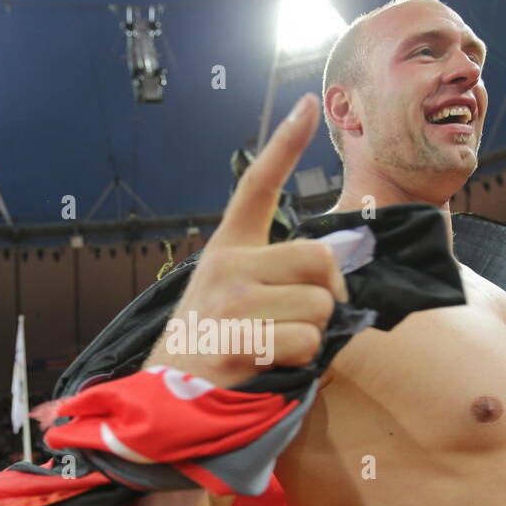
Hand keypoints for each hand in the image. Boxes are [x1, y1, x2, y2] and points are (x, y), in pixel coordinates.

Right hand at [145, 93, 347, 388]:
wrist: (168, 399)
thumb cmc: (213, 349)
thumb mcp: (231, 298)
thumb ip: (274, 276)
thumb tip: (337, 277)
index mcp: (227, 248)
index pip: (256, 186)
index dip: (284, 144)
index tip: (306, 105)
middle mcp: (226, 265)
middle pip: (321, 258)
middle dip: (330, 295)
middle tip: (309, 319)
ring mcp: (229, 301)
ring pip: (320, 305)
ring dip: (314, 335)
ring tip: (275, 347)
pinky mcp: (235, 338)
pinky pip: (307, 341)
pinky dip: (303, 360)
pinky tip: (268, 364)